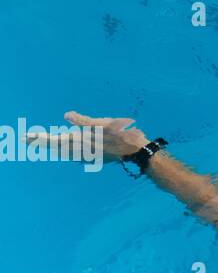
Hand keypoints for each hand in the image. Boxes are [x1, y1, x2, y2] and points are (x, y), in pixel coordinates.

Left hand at [26, 111, 150, 160]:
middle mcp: (81, 149)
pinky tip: (64, 152)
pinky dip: (64, 153)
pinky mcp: (94, 157)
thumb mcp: (104, 123)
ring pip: (64, 152)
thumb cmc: (121, 133)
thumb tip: (66, 115)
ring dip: (52, 148)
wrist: (136, 150)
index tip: (27, 137)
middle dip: (42, 143)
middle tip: (27, 140)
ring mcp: (87, 155)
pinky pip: (73, 156)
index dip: (41, 138)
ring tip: (42, 145)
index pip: (56, 139)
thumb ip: (83, 120)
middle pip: (57, 146)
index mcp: (82, 140)